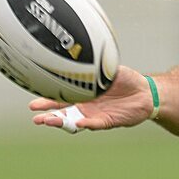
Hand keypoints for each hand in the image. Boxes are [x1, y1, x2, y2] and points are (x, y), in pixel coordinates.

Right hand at [29, 65, 151, 131]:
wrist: (145, 91)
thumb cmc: (125, 79)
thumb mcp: (107, 69)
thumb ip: (94, 67)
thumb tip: (80, 53)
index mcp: (82, 94)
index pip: (61, 99)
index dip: (47, 101)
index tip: (32, 103)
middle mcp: (85, 107)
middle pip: (63, 113)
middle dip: (48, 116)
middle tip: (35, 118)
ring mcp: (95, 115)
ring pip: (74, 121)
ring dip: (61, 122)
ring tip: (49, 122)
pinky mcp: (108, 121)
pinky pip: (95, 124)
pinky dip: (87, 124)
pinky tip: (78, 122)